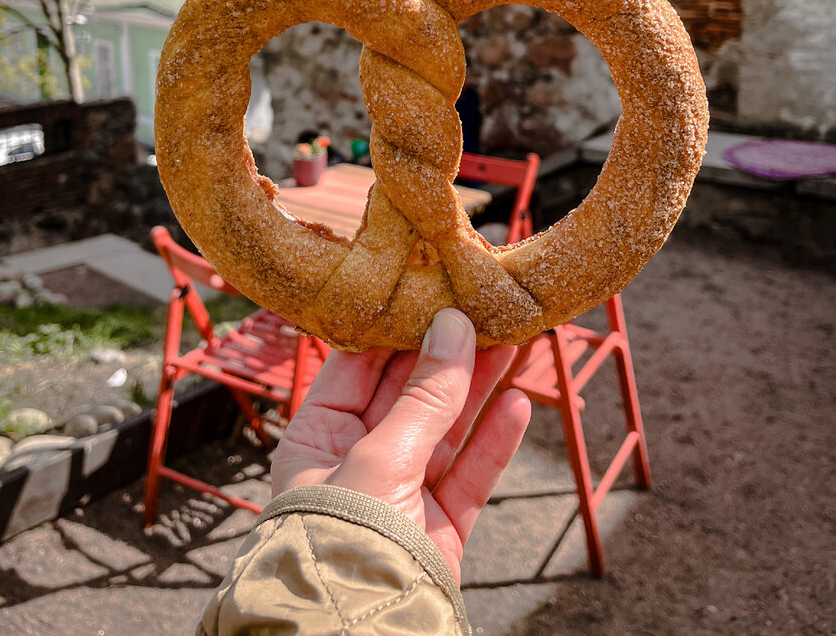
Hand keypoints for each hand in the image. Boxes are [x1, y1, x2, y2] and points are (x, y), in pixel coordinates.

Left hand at [271, 309, 530, 582]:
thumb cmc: (342, 542)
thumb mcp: (380, 457)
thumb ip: (423, 397)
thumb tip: (454, 326)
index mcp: (316, 439)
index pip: (358, 367)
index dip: (398, 329)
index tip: (433, 292)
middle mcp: (356, 463)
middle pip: (408, 394)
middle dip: (447, 354)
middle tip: (484, 309)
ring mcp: (400, 497)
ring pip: (446, 430)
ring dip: (480, 387)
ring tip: (513, 341)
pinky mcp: (438, 530)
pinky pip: (470, 475)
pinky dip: (496, 442)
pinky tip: (519, 405)